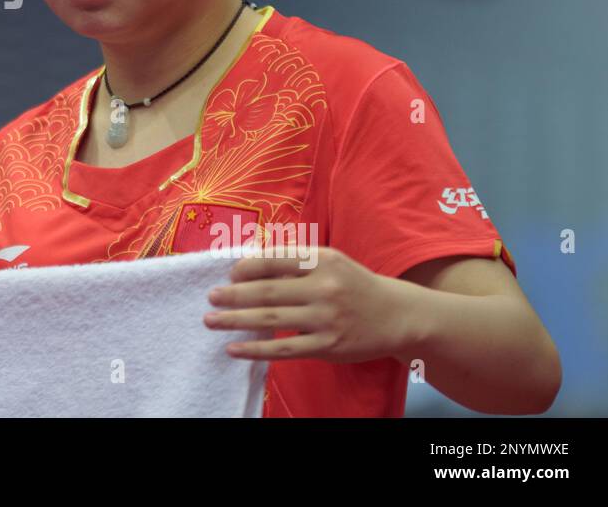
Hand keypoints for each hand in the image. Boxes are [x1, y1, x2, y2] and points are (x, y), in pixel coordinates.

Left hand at [203, 246, 411, 363]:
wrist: (397, 315)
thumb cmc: (353, 284)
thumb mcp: (330, 261)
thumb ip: (295, 261)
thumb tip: (248, 263)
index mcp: (323, 260)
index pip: (275, 259)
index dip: (248, 266)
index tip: (230, 273)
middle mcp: (324, 287)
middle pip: (268, 291)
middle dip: (234, 294)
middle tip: (211, 297)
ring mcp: (326, 318)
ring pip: (271, 319)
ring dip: (236, 320)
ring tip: (211, 320)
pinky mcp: (328, 345)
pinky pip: (284, 349)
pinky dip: (256, 349)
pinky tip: (234, 348)